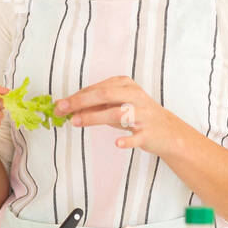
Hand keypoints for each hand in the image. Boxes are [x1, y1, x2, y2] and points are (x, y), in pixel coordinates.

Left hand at [55, 75, 186, 158]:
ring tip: (76, 122)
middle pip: (105, 94)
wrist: (168, 131)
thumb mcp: (115, 107)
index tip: (60, 105)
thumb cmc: (136, 115)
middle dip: (81, 101)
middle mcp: (135, 96)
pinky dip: (127, 139)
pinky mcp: (149, 133)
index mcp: (125, 85)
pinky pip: (137, 136)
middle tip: (62, 109)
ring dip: (94, 117)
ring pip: (118, 113)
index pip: (97, 88)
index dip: (76, 96)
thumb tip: (67, 108)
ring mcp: (144, 114)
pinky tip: (117, 142)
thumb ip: (94, 106)